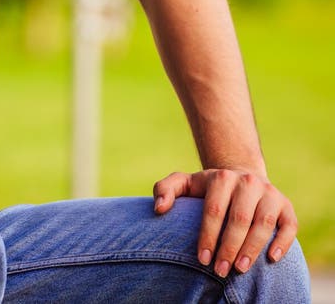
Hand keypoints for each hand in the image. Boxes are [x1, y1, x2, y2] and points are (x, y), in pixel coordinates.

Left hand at [153, 169, 297, 276]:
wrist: (242, 179)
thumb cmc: (209, 190)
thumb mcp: (186, 184)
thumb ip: (165, 189)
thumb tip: (159, 209)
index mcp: (221, 177)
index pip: (214, 209)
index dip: (208, 236)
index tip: (202, 259)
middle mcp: (247, 182)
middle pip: (239, 219)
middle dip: (228, 248)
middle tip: (220, 271)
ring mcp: (269, 193)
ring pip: (263, 223)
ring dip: (252, 249)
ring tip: (240, 269)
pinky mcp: (286, 206)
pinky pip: (289, 225)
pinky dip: (283, 242)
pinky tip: (272, 259)